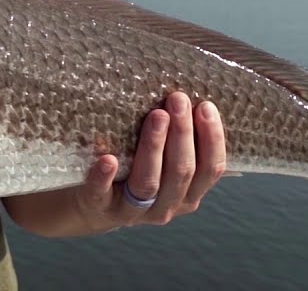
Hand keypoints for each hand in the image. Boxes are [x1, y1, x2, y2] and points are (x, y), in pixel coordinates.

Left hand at [74, 91, 226, 228]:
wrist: (95, 207)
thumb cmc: (135, 173)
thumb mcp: (164, 164)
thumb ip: (178, 141)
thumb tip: (188, 95)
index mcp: (188, 195)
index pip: (210, 170)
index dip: (212, 139)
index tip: (206, 106)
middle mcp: (166, 206)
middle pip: (181, 172)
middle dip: (182, 133)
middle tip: (178, 99)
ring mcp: (133, 211)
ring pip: (148, 182)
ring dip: (154, 147)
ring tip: (156, 115)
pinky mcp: (101, 208)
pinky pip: (102, 194)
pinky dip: (105, 177)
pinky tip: (108, 159)